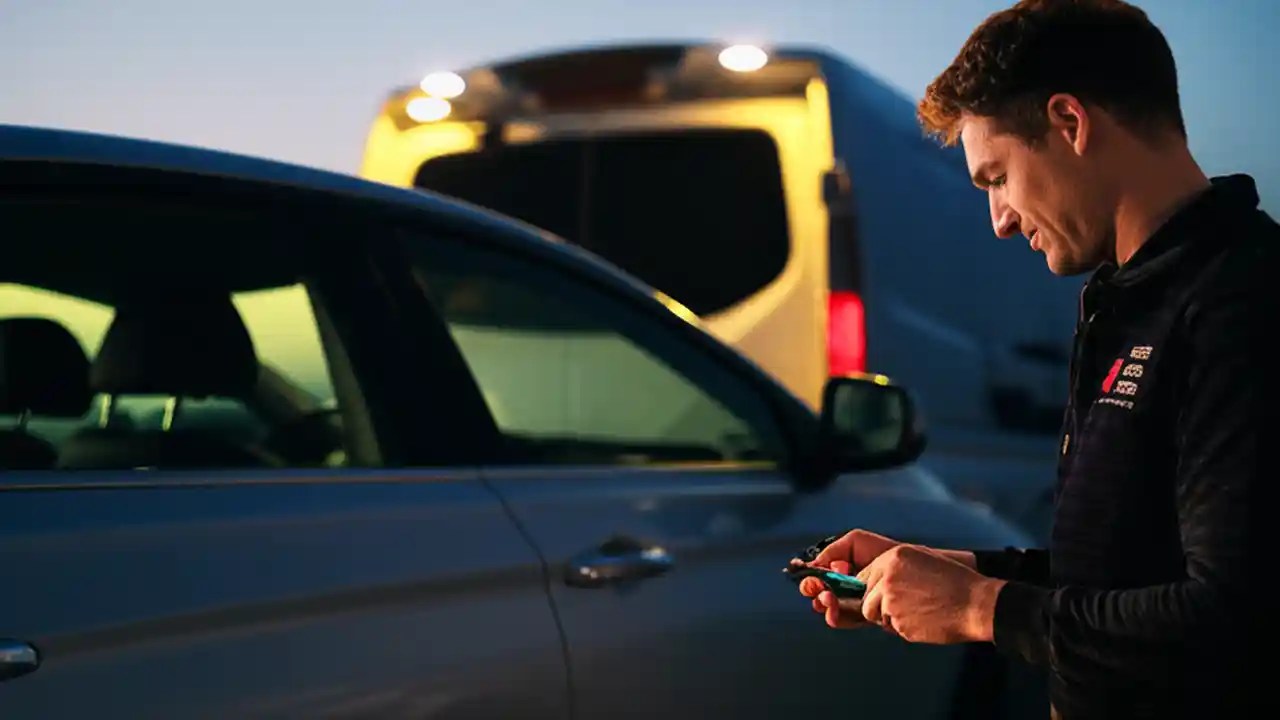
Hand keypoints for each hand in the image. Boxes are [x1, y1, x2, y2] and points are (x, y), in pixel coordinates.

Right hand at [794, 529, 899, 629]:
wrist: (908, 569)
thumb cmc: (884, 552)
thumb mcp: (855, 542)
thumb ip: (831, 551)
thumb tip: (812, 567)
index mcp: (841, 571)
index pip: (819, 577)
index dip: (812, 579)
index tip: (812, 577)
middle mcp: (845, 587)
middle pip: (820, 594)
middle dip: (815, 591)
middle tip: (819, 589)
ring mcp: (855, 603)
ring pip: (830, 609)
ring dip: (824, 605)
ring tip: (828, 598)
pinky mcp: (865, 617)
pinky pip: (843, 620)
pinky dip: (835, 616)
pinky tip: (834, 609)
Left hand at [856, 544, 1004, 643]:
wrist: (976, 603)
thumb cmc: (954, 581)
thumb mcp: (920, 558)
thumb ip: (893, 567)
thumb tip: (870, 579)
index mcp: (891, 558)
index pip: (861, 577)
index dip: (870, 590)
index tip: (877, 596)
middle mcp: (887, 578)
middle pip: (865, 600)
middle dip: (879, 606)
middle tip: (905, 606)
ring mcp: (892, 602)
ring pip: (875, 616)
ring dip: (890, 619)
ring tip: (916, 611)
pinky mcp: (901, 624)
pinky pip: (894, 629)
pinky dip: (906, 628)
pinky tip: (925, 619)